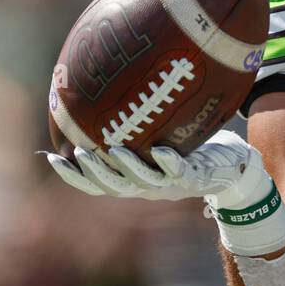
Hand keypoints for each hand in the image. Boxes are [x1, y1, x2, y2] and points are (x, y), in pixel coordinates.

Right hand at [47, 129, 262, 201]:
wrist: (232, 167)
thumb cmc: (190, 149)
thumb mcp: (157, 137)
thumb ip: (133, 128)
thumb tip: (104, 99)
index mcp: (135, 180)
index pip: (97, 183)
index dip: (74, 175)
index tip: (52, 158)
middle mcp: (149, 187)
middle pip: (114, 187)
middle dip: (94, 173)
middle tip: (78, 153)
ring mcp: (172, 184)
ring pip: (143, 182)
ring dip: (126, 168)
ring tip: (111, 150)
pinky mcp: (195, 178)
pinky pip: (179, 171)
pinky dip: (167, 162)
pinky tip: (158, 149)